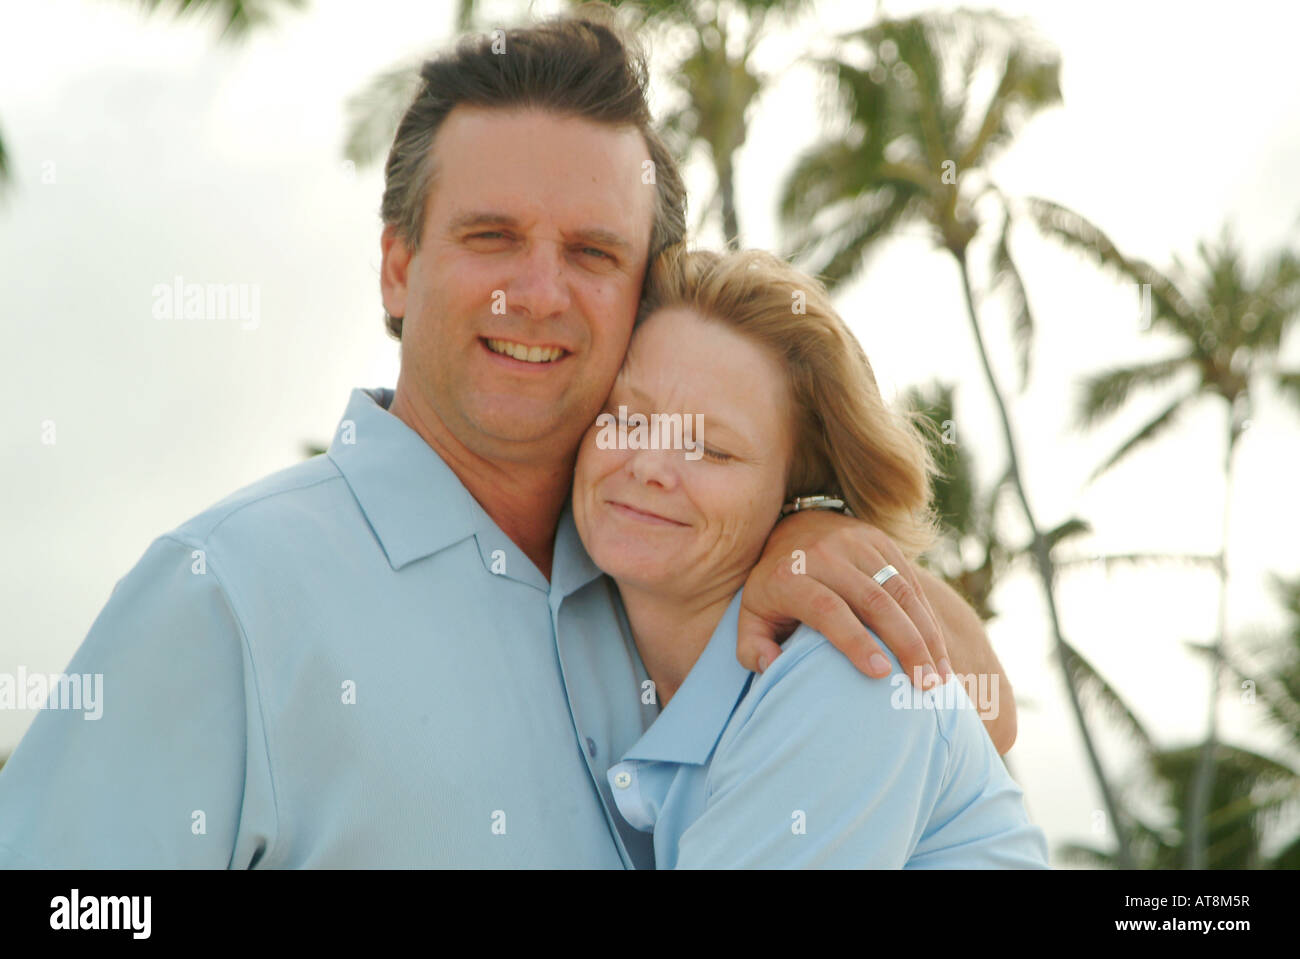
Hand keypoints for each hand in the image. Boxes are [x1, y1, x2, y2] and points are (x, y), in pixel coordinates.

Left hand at [737, 510, 951, 686]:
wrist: (789, 528)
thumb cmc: (772, 589)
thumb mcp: (751, 617)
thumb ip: (753, 648)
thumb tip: (773, 667)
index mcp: (789, 575)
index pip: (828, 608)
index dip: (855, 641)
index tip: (880, 674)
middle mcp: (824, 553)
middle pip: (873, 600)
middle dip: (905, 644)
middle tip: (925, 686)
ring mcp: (855, 542)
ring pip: (899, 590)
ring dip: (926, 634)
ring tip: (939, 675)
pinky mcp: (879, 539)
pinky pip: (909, 580)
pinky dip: (927, 617)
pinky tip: (938, 650)